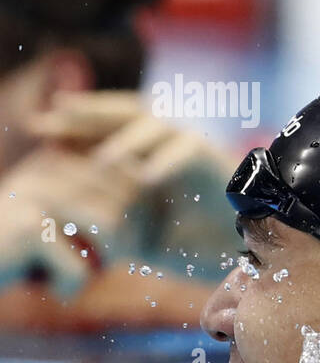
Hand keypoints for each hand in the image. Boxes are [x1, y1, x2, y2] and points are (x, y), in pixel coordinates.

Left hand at [0, 90, 234, 297]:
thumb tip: (61, 212)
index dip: (72, 124)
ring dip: (129, 140)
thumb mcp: (135, 229)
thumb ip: (107, 214)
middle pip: (124, 114)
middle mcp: (165, 142)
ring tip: (103, 161)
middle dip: (88, 114)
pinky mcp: (214, 159)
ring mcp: (190, 147)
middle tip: (53, 116)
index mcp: (143, 152)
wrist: (238, 248)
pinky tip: (146, 178)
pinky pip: (187, 151)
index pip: (103, 128)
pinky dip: (166, 163)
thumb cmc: (188, 241)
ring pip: (157, 125)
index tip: (38, 127)